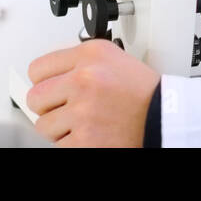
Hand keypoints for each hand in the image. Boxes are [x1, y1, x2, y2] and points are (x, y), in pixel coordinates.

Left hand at [26, 39, 160, 146]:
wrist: (164, 118)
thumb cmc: (143, 92)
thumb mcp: (114, 59)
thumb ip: (80, 61)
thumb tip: (49, 74)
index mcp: (90, 55)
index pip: (38, 68)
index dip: (44, 81)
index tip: (51, 88)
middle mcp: (85, 79)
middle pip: (35, 98)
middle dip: (48, 106)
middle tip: (65, 108)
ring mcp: (83, 111)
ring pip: (44, 126)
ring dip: (60, 128)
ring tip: (84, 122)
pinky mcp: (84, 140)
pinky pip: (58, 145)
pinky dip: (73, 144)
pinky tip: (91, 133)